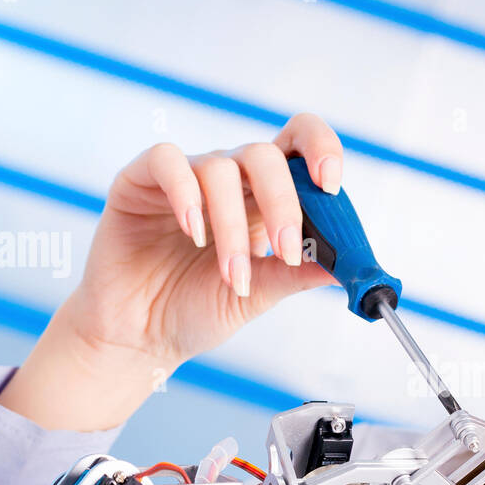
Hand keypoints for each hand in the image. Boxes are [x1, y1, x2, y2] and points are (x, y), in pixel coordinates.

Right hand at [0, 113, 341, 429]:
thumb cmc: (197, 309)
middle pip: (265, 156)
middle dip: (283, 204)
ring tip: (234, 275)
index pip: (297, 147)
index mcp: (262, 197)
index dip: (321, 150)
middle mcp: (227, 180)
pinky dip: (186, 195)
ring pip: (221, 169)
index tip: (332, 186)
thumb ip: (296, 274)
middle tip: (286, 252)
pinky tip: (194, 233)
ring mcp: (184, 177)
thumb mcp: (258, 295)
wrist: (141, 336)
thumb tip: (345, 264)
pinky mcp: (139, 181)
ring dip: (234, 227)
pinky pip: (167, 162)